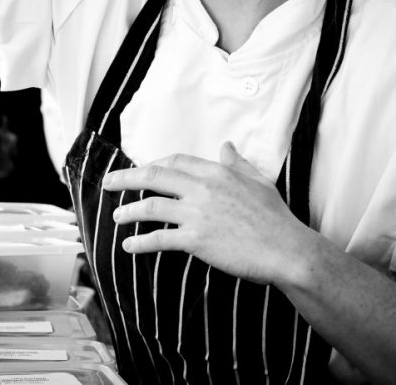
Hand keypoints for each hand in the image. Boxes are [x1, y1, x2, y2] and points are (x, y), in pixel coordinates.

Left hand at [103, 142, 318, 286]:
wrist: (287, 249)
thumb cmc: (276, 218)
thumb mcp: (258, 181)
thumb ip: (237, 164)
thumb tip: (226, 147)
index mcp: (216, 173)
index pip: (175, 161)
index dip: (154, 164)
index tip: (142, 170)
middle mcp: (202, 189)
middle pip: (154, 176)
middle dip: (126, 178)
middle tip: (108, 182)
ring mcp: (197, 214)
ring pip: (152, 206)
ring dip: (130, 210)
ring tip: (117, 216)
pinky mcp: (196, 240)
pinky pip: (160, 238)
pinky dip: (141, 241)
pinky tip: (129, 245)